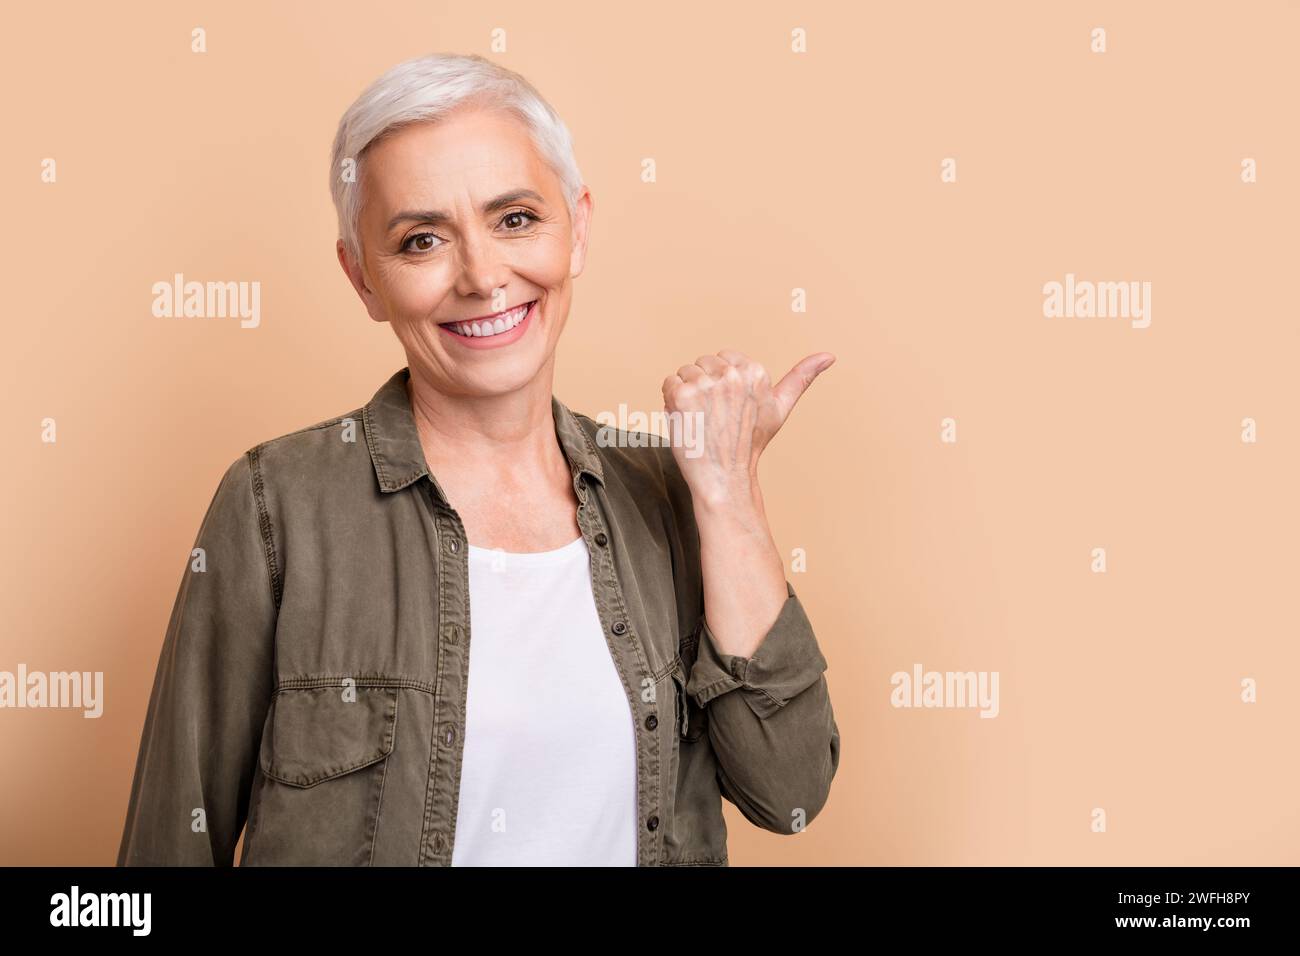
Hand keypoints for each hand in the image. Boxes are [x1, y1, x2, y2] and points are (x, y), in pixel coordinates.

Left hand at [660, 349, 834, 509]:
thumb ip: (802, 378)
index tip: (729, 408)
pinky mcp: (683, 395)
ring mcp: (706, 384)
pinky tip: (686, 421)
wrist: (725, 477)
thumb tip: (829, 355)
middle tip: (714, 417)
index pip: (723, 358)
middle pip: (702, 363)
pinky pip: (668, 383)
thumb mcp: (779, 408)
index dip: (721, 383)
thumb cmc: (750, 444)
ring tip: (701, 420)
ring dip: (686, 394)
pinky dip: (671, 402)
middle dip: (704, 386)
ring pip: (684, 372)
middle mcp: (733, 374)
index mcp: (755, 372)